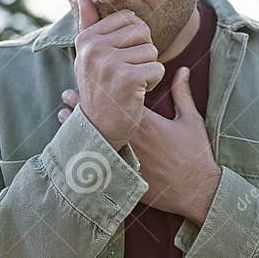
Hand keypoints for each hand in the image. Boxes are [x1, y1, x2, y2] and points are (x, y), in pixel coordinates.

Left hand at [59, 67, 221, 223]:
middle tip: (65, 96)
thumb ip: (182, 93)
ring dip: (79, 128)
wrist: (196, 189)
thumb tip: (183, 68)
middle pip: (99, 119)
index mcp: (144, 122)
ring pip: (94, 138)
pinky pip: (98, 159)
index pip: (114, 101)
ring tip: (62, 117)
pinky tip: (74, 145)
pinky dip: (85, 149)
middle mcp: (130, 138)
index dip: (97, 90)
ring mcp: (125, 158)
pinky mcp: (125, 174)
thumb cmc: (195, 153)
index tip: (84, 80)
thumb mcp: (191, 120)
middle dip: (81, 107)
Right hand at [72, 0, 164, 151]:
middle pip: (143, 32)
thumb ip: (90, 26)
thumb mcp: (89, 57)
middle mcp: (94, 48)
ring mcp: (109, 63)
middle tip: (128, 72)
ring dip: (148, 70)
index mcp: (86, 39)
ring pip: (152, 51)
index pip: (129, 18)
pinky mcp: (127, 78)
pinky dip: (153, 83)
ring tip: (130, 84)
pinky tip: (137, 93)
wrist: (99, 129)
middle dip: (143, 53)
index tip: (121, 58)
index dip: (134, 38)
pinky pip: (158, 69)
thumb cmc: (99, 89)